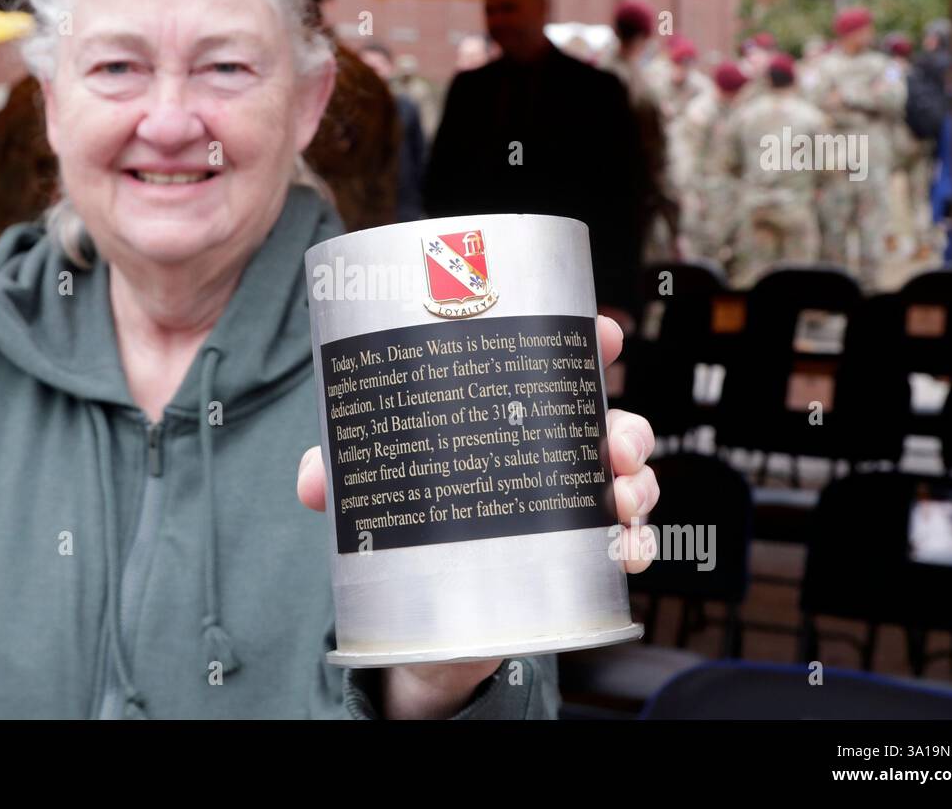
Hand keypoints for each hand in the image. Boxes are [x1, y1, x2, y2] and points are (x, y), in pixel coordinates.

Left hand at [296, 314, 659, 717]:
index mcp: (509, 417)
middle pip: (607, 423)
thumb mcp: (374, 491)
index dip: (588, 342)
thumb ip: (342, 480)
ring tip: (621, 501)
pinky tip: (629, 556)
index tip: (605, 333)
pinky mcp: (579, 557)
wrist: (430, 619)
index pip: (556, 367)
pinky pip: (624, 542)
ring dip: (638, 484)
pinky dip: (636, 546)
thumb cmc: (412, 522)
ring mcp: (569, 505)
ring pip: (627, 479)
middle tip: (615, 445)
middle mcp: (548, 454)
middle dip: (625, 427)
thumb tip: (313, 481)